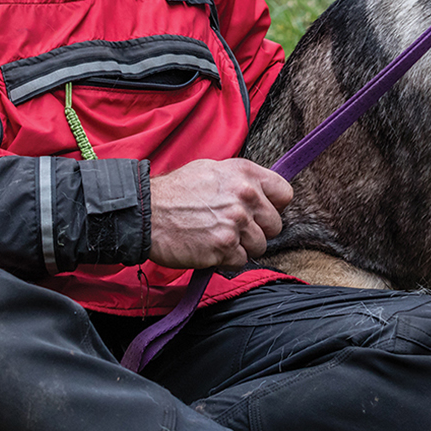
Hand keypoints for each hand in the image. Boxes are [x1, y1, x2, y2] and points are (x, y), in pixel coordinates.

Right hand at [147, 159, 291, 268]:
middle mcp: (245, 197)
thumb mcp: (212, 169)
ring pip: (260, 246)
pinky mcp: (224, 248)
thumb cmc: (175, 191)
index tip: (262, 211)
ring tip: (219, 237)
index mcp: (245, 174)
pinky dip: (227, 259)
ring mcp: (235, 224)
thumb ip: (240, 180)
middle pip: (275, 225)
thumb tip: (261, 193)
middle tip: (234, 228)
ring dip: (242, 246)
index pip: (285, 194)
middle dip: (258, 230)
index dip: (274, 205)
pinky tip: (210, 247)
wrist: (146, 213)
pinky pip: (241, 261)